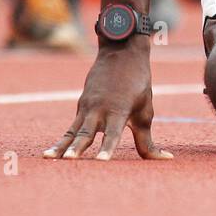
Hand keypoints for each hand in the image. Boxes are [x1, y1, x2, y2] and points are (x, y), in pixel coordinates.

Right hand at [43, 38, 171, 160]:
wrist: (121, 53)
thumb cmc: (138, 84)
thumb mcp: (146, 111)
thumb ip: (148, 140)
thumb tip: (165, 159)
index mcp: (119, 110)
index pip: (113, 134)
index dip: (107, 148)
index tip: (101, 161)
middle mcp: (100, 109)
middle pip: (87, 132)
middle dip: (77, 148)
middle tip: (69, 161)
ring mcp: (88, 108)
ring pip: (73, 132)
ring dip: (62, 147)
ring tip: (49, 159)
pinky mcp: (81, 107)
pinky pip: (70, 129)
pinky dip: (61, 141)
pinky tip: (49, 155)